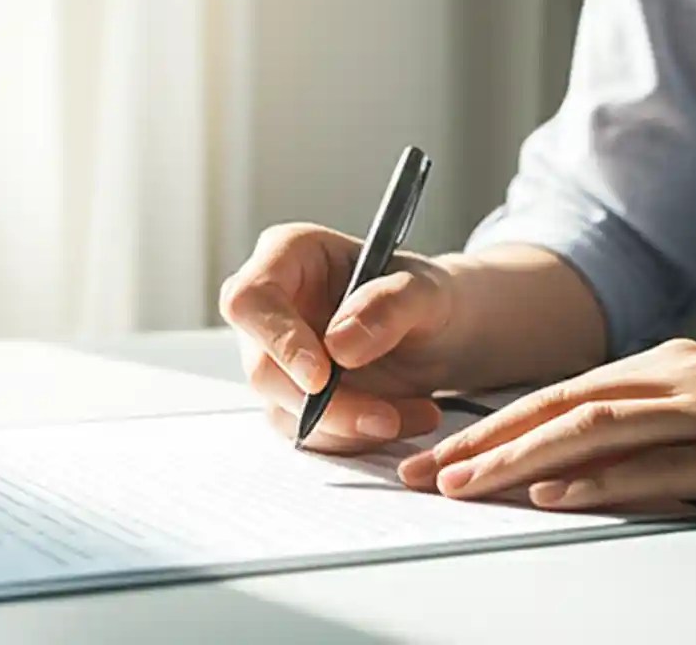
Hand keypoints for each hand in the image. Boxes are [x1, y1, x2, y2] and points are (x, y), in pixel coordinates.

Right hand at [219, 223, 457, 452]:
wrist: (445, 335)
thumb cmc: (429, 297)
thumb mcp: (428, 290)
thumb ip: (390, 305)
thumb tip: (339, 345)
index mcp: (288, 256)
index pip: (251, 299)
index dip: (278, 340)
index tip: (320, 377)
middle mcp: (271, 307)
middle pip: (263, 367)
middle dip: (325, 403)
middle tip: (386, 417)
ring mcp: (277, 356)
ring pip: (283, 408)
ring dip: (348, 426)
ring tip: (415, 413)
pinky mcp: (292, 397)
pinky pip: (308, 432)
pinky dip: (354, 438)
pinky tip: (401, 420)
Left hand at [399, 338, 695, 508]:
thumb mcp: (689, 413)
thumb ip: (625, 425)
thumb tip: (541, 456)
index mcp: (658, 364)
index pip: (551, 394)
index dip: (486, 425)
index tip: (436, 453)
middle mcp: (679, 377)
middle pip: (560, 408)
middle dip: (485, 442)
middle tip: (429, 472)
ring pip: (596, 431)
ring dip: (521, 460)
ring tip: (468, 484)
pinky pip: (659, 467)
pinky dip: (599, 483)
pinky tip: (553, 495)